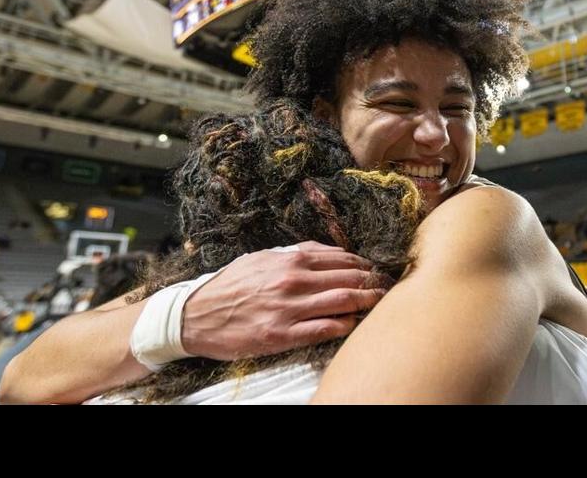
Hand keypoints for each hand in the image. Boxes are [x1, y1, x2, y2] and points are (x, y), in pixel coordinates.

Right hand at [181, 241, 388, 359]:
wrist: (196, 315)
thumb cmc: (231, 285)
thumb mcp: (262, 258)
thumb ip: (296, 253)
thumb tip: (330, 252)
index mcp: (289, 259)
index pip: (341, 259)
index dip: (366, 265)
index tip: (378, 269)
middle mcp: (292, 281)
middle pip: (348, 279)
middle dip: (374, 283)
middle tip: (390, 287)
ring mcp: (288, 309)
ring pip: (342, 302)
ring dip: (367, 302)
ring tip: (382, 303)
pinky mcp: (281, 335)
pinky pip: (324, 329)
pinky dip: (344, 326)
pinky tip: (354, 324)